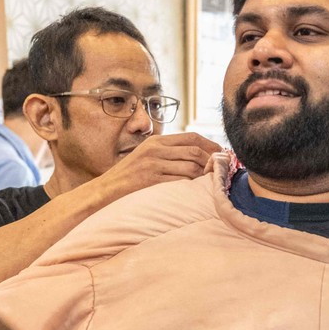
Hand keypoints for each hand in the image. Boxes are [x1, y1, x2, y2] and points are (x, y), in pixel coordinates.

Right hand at [94, 133, 220, 202]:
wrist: (105, 190)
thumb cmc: (129, 176)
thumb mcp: (147, 156)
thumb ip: (168, 153)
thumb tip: (198, 157)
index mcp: (157, 141)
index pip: (192, 137)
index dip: (211, 145)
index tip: (222, 154)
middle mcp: (155, 149)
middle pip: (194, 151)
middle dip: (212, 161)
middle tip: (222, 170)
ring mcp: (153, 165)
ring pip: (190, 168)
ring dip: (205, 176)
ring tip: (213, 182)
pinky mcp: (150, 181)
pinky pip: (180, 182)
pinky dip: (192, 187)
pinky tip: (198, 191)